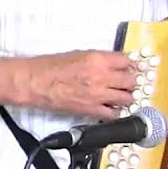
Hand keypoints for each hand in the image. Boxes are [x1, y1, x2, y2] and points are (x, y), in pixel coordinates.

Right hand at [20, 50, 136, 118]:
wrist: (36, 82)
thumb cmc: (50, 66)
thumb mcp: (78, 54)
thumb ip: (98, 59)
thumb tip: (112, 64)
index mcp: (98, 59)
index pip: (127, 61)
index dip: (130, 65)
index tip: (130, 67)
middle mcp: (102, 76)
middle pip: (131, 80)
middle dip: (130, 81)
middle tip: (126, 82)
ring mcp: (98, 94)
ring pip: (127, 98)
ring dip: (125, 97)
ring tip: (120, 96)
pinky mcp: (91, 109)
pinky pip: (113, 114)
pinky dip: (115, 112)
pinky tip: (110, 108)